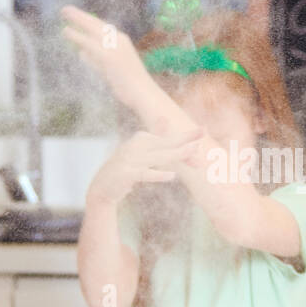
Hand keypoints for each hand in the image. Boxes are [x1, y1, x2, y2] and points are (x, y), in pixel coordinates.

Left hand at [60, 5, 146, 105]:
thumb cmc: (130, 84)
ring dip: (77, 22)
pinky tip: (66, 32)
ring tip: (63, 16)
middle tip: (65, 10)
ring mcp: (113, 47)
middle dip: (79, 16)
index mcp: (122, 40)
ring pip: (91, 30)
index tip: (77, 15)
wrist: (143, 93)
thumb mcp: (113, 67)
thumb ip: (98, 59)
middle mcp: (118, 40)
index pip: (102, 26)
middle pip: (95, 23)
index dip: (88, 19)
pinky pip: (88, 44)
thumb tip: (82, 53)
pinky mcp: (107, 57)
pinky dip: (76, 36)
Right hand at [87, 124, 204, 206]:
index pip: (168, 140)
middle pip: (166, 145)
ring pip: (159, 157)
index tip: (203, 132)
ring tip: (194, 152)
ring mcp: (130, 159)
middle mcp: (136, 145)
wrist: (102, 187)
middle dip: (185, 142)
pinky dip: (158, 174)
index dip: (186, 140)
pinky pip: (145, 174)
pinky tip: (172, 175)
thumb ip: (156, 138)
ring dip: (177, 155)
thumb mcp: (142, 153)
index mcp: (142, 138)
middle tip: (203, 136)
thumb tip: (165, 119)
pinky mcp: (126, 173)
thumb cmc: (126, 169)